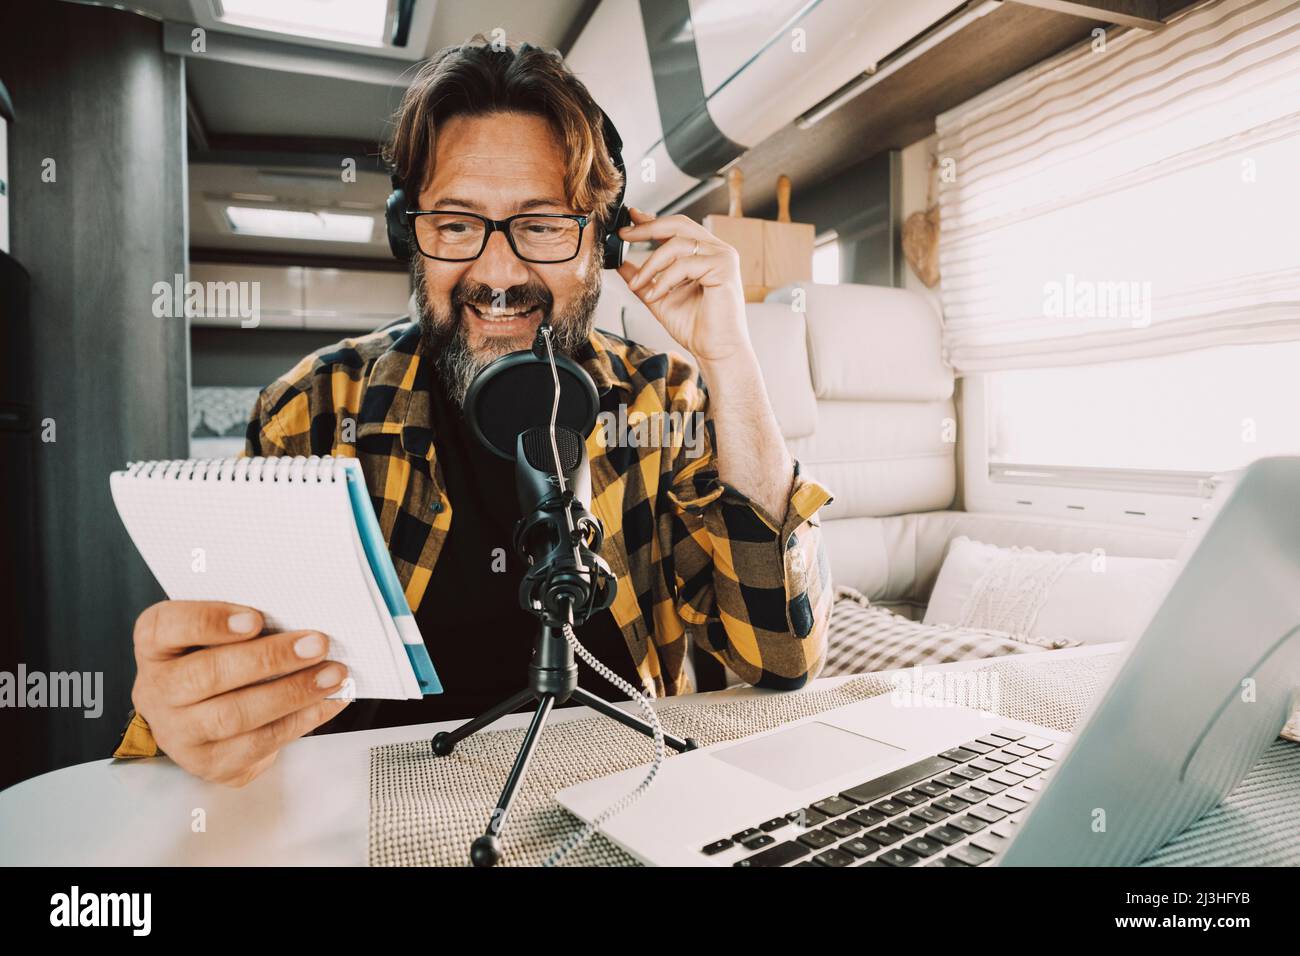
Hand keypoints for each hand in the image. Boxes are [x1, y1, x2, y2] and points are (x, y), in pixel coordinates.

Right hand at [130, 601, 351, 786]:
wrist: (203, 718)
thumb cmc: (218, 658)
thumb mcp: (218, 633)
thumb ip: (246, 623)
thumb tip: (301, 619)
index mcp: (155, 645)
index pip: (169, 627)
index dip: (210, 622)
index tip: (256, 619)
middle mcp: (157, 690)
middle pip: (207, 674)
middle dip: (269, 658)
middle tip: (317, 644)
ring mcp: (179, 732)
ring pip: (234, 715)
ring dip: (292, 693)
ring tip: (332, 675)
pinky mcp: (209, 762)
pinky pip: (257, 744)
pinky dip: (300, 720)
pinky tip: (327, 702)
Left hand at [617, 207, 752, 365]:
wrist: (716, 351)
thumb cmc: (696, 327)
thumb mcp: (658, 296)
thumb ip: (643, 277)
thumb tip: (620, 262)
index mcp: (704, 253)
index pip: (676, 227)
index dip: (651, 220)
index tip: (628, 220)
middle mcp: (716, 250)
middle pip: (677, 224)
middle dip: (647, 228)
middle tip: (625, 235)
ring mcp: (723, 257)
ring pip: (677, 244)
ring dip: (651, 264)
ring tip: (637, 285)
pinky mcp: (724, 268)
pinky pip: (685, 264)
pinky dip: (665, 279)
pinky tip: (656, 294)